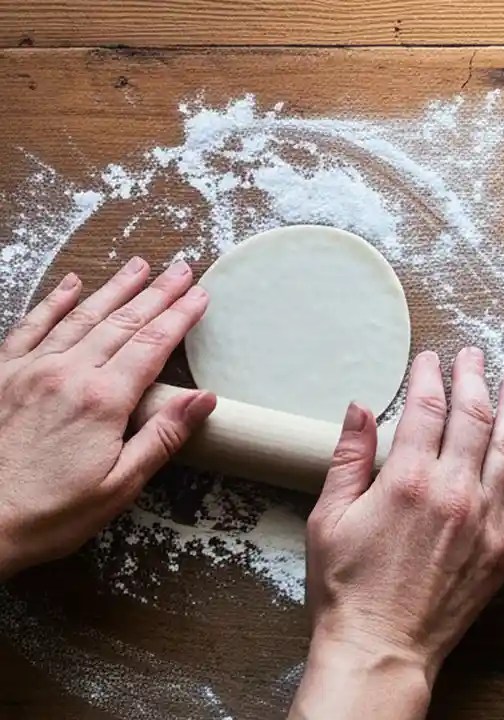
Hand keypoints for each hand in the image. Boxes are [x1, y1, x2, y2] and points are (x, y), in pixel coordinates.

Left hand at [0, 258, 214, 579]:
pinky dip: (54, 303)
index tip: (201, 294)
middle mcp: (66, 374)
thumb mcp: (119, 486)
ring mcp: (30, 371)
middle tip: (182, 269)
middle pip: (122, 322)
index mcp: (102, 401)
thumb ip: (162, 437)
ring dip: (114, 289)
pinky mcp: (1, 377)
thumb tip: (203, 399)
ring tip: (139, 266)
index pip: (152, 345)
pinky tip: (72, 285)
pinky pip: (31, 327)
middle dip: (157, 293)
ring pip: (81, 317)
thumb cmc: (49, 514)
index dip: (180, 317)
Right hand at [291, 348, 503, 719]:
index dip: (429, 376)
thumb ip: (348, 459)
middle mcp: (454, 491)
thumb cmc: (347, 589)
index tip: (430, 360)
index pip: (426, 408)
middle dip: (473, 378)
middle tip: (474, 354)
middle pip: (472, 417)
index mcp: (407, 480)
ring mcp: (486, 518)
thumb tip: (358, 407)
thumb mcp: (329, 518)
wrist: (381, 648)